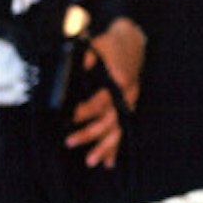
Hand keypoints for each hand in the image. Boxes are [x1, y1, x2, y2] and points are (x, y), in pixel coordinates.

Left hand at [64, 16, 146, 168]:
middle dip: (90, 134)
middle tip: (69, 142)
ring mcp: (130, 102)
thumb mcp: (97, 46)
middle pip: (109, 120)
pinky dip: (117, 147)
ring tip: (90, 161)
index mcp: (120, 80)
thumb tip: (71, 70)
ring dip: (105, 147)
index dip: (85, 111)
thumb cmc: (112, 44)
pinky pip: (124, 130)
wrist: (133, 41)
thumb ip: (86, 60)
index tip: (69, 118)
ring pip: (118, 130)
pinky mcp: (130, 107)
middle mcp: (127, 95)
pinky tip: (109, 162)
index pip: (102, 101)